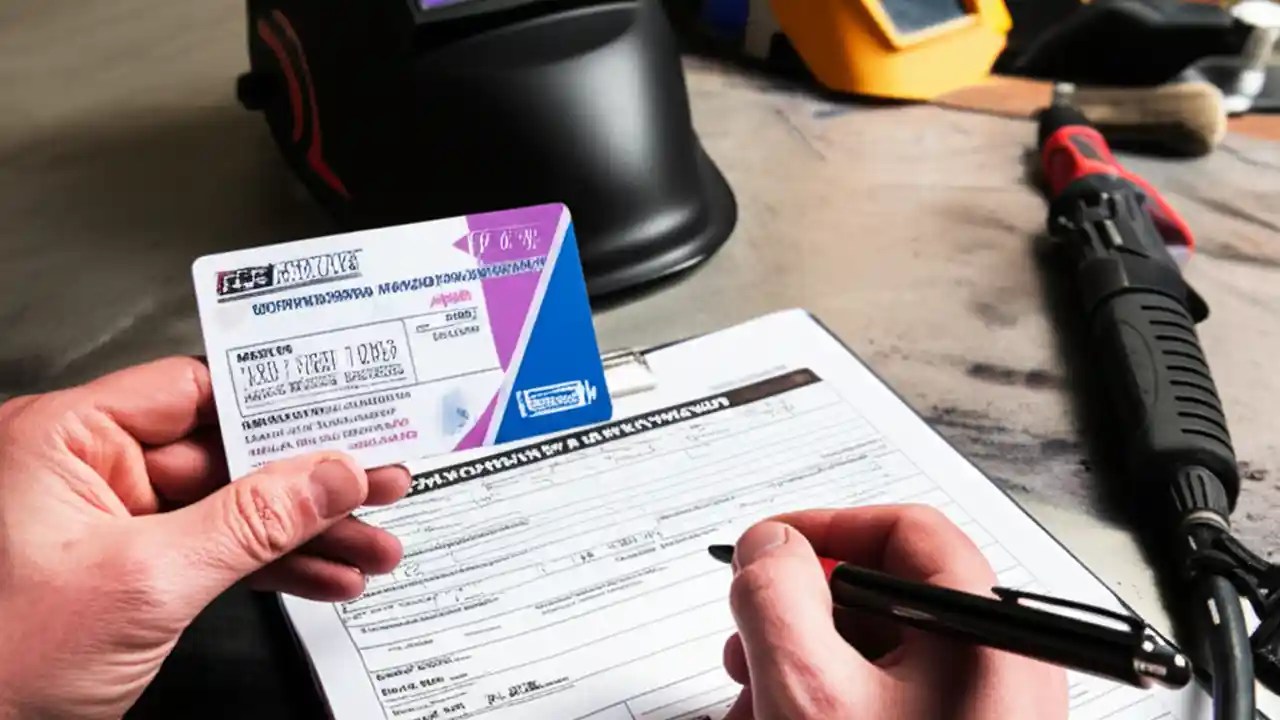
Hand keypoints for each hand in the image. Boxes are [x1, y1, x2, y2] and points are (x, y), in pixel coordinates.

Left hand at [0, 357, 410, 718]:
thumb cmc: (2, 664)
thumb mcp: (146, 582)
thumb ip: (251, 522)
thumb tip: (329, 475)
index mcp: (63, 439)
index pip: (193, 392)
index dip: (277, 404)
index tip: (346, 412)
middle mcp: (86, 470)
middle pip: (227, 456)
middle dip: (311, 484)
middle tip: (378, 482)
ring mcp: (112, 523)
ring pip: (233, 510)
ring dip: (307, 533)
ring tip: (372, 543)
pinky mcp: (132, 570)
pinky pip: (219, 553)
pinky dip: (274, 568)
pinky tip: (327, 576)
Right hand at [721, 505, 1068, 718]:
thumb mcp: (810, 689)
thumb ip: (777, 598)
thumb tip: (769, 545)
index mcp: (983, 633)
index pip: (906, 529)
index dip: (824, 529)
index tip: (768, 549)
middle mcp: (999, 668)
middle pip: (884, 596)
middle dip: (797, 614)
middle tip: (750, 639)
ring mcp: (984, 714)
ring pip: (878, 657)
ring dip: (801, 665)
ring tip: (753, 703)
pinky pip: (889, 703)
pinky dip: (831, 704)